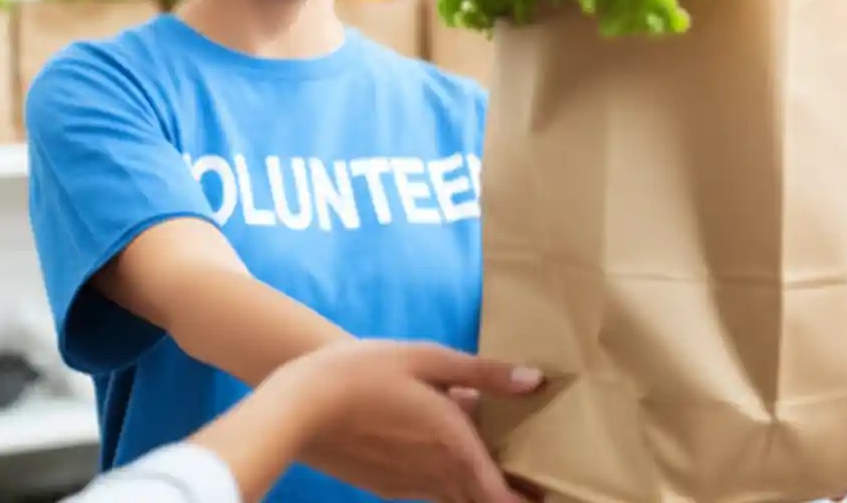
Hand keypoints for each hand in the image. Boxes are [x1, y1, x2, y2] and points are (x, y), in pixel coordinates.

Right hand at [285, 339, 544, 502]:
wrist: (299, 406)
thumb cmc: (366, 373)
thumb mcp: (429, 358)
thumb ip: (484, 373)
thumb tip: (534, 381)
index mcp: (455, 447)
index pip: (501, 497)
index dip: (526, 501)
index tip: (546, 492)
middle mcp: (436, 475)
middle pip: (482, 498)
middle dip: (505, 491)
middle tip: (529, 474)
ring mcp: (408, 484)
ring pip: (455, 491)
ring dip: (474, 480)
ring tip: (487, 452)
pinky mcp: (384, 485)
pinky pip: (428, 485)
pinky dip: (444, 473)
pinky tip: (435, 440)